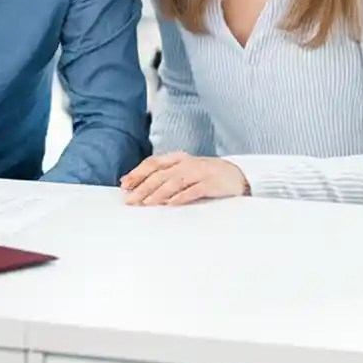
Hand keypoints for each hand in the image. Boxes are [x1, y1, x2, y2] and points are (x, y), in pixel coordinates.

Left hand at [119, 151, 247, 205]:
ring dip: (159, 192)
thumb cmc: (205, 175)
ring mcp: (200, 172)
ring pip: (175, 181)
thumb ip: (162, 176)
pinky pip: (194, 190)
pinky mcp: (212, 183)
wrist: (238, 176)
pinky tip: (172, 204)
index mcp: (177, 158)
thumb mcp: (183, 171)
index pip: (153, 163)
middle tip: (131, 200)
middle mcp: (186, 163)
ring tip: (147, 202)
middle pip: (160, 174)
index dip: (138, 173)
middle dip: (143, 187)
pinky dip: (182, 196)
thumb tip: (133, 184)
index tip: (124, 185)